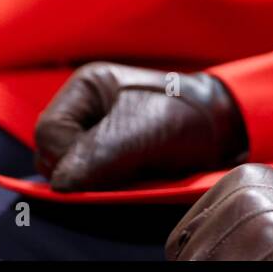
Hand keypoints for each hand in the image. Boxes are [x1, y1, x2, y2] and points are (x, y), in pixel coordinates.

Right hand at [35, 63, 247, 191]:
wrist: (224, 127)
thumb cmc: (186, 116)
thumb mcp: (144, 132)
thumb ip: (99, 153)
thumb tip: (60, 185)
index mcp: (87, 86)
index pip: (47, 132)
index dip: (67, 156)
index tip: (103, 166)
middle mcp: (86, 107)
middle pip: (52, 152)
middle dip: (80, 169)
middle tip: (120, 168)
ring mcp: (95, 130)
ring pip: (68, 168)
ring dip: (94, 179)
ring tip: (130, 170)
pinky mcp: (107, 152)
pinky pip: (88, 176)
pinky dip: (104, 183)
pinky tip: (131, 176)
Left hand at [166, 164, 272, 260]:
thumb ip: (233, 219)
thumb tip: (187, 255)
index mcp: (238, 182)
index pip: (181, 240)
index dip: (195, 262)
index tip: (215, 267)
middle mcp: (243, 200)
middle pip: (192, 261)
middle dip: (211, 271)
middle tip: (248, 268)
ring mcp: (259, 229)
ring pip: (207, 270)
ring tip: (269, 268)